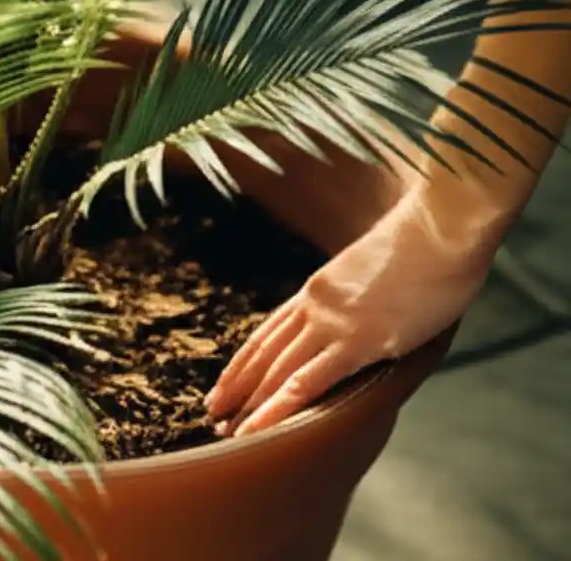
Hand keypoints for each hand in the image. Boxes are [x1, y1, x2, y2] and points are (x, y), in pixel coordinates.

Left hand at [204, 182, 507, 436]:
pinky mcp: (358, 342)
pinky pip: (307, 383)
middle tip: (213, 416)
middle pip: (263, 355)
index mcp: (317, 289)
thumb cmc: (430, 244)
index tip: (226, 385)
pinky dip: (277, 411)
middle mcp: (315, 307)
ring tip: (225, 432)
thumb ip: (364, 294)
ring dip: (248, 406)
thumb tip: (374, 310)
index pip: (268, 333)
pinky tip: (258, 430)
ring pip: (276, 373)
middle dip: (236, 389)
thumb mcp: (380, 269)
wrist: (442, 224)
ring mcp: (333, 325)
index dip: (244, 363)